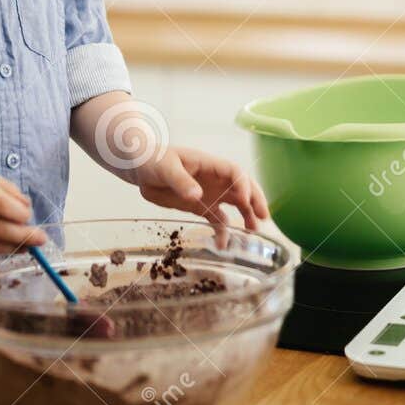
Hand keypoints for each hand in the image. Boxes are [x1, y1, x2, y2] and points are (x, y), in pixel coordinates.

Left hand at [132, 146, 269, 233]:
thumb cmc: (153, 159)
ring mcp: (210, 193)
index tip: (244, 201)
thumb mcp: (165, 167)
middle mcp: (215, 179)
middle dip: (255, 201)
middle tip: (263, 217)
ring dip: (246, 216)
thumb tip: (197, 195)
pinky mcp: (201, 207)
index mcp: (209, 165)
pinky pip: (218, 220)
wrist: (141, 168)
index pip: (234, 172)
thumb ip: (180, 180)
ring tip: (253, 232)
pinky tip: (223, 244)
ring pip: (236, 204)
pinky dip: (223, 232)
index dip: (243, 185)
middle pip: (243, 188)